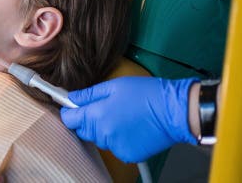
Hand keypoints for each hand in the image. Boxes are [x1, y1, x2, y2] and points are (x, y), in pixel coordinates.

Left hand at [60, 76, 197, 162]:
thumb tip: (71, 98)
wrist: (173, 111)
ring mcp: (116, 147)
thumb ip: (88, 94)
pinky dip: (118, 140)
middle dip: (87, 121)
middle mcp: (103, 134)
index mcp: (96, 115)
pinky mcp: (128, 155)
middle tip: (102, 109)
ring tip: (121, 116)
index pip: (69, 120)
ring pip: (100, 140)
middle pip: (83, 131)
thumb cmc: (145, 94)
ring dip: (104, 130)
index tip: (72, 107)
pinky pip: (115, 147)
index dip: (69, 112)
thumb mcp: (112, 86)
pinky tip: (130, 128)